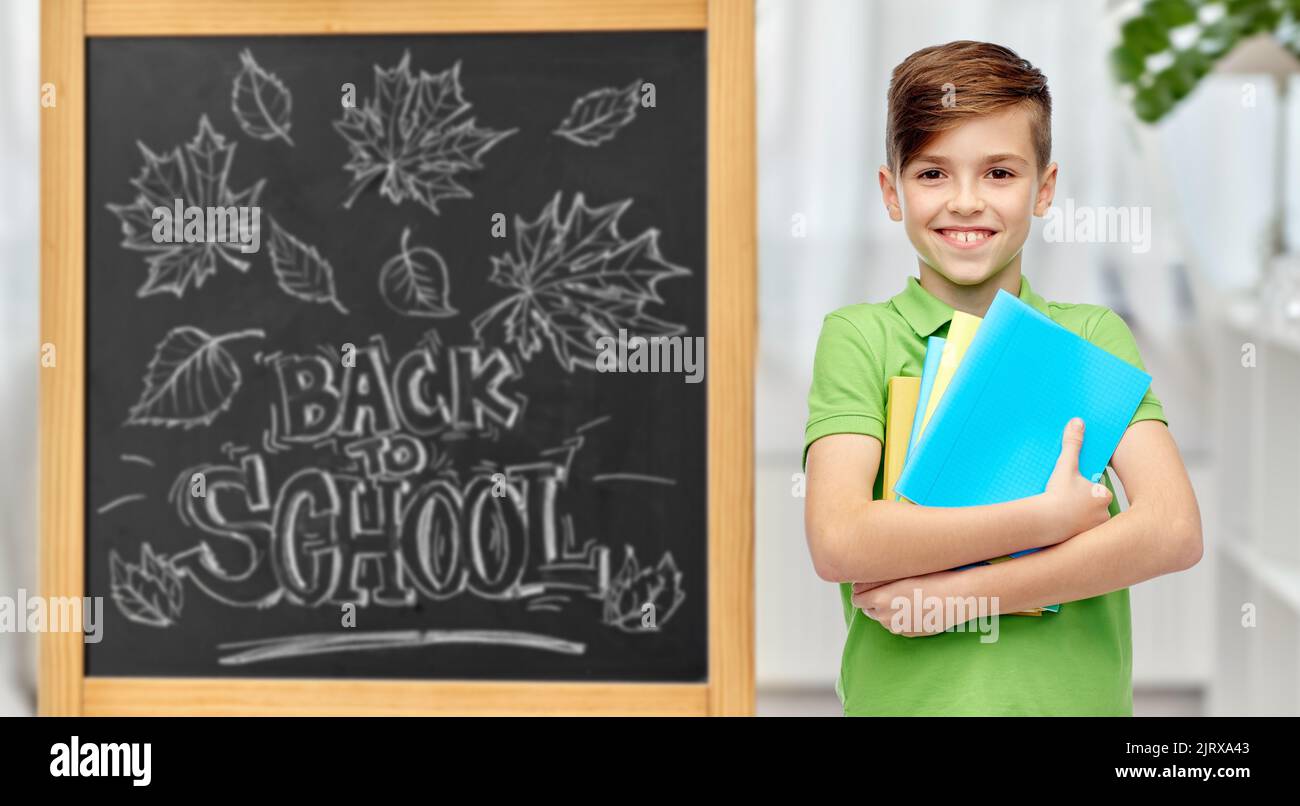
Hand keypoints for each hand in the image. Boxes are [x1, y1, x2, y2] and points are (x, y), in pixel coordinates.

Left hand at [850, 572, 966, 635]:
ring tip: (901, 598)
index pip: (857, 599)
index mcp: (879, 599)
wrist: (955, 596)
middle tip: (886, 590)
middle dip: (872, 602)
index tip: (867, 586)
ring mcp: (898, 627)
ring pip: (882, 619)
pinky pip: (897, 626)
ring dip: (886, 610)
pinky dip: (900, 618)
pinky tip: (913, 608)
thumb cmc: (931, 578)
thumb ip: (879, 580)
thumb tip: (863, 582)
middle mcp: (885, 616)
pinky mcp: (910, 633)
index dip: (861, 591)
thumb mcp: (901, 573)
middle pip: (867, 610)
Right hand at [1044, 417, 1111, 539]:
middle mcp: (1105, 514)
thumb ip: (1073, 444)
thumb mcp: (1065, 466)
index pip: (1098, 488)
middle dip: (1084, 505)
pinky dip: (1075, 532)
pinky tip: (1063, 530)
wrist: (1045, 521)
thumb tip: (1078, 421)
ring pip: (1090, 521)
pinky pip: (1082, 534)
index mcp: (1104, 495)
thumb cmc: (1057, 494)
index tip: (1071, 490)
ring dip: (1080, 519)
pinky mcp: (1085, 542)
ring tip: (1063, 517)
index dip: (1084, 488)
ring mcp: (1095, 530)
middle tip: (1066, 503)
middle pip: (1095, 505)